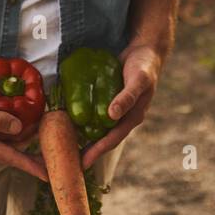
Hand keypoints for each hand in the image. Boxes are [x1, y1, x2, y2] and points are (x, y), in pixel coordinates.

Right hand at [0, 76, 48, 181]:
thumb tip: (18, 129)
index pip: (11, 158)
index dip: (30, 166)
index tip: (47, 175)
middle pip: (13, 150)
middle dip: (32, 147)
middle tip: (52, 139)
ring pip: (9, 140)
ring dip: (25, 134)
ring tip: (42, 123)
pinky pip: (3, 131)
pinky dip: (16, 125)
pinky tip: (24, 116)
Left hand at [80, 40, 165, 171]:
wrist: (146, 51)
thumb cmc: (144, 67)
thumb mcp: (138, 81)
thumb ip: (127, 97)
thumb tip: (112, 116)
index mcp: (133, 117)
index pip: (113, 139)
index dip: (98, 151)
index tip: (83, 163)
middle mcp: (124, 116)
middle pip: (104, 137)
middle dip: (89, 149)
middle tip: (70, 160)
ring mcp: (117, 108)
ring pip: (99, 127)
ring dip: (86, 136)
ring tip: (68, 144)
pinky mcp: (110, 98)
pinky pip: (96, 112)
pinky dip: (86, 118)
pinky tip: (72, 119)